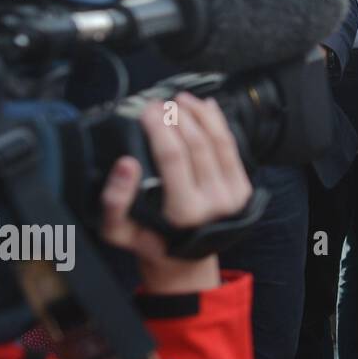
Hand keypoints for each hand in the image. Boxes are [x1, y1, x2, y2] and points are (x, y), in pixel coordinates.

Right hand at [101, 92, 251, 292]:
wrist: (185, 259)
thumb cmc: (149, 240)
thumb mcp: (119, 231)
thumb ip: (114, 201)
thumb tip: (125, 164)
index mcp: (185, 212)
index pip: (173, 157)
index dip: (159, 128)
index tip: (146, 111)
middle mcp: (214, 202)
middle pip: (197, 144)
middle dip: (177, 117)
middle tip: (159, 104)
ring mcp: (233, 194)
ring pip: (219, 140)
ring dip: (200, 114)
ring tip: (181, 99)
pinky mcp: (242, 187)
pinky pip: (231, 146)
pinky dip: (218, 123)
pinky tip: (205, 106)